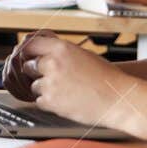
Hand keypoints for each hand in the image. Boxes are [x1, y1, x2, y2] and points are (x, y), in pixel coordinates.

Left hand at [13, 31, 133, 128]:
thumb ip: (61, 52)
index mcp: (61, 48)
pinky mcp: (51, 102)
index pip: (30, 45)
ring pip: (33, 86)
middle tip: (53, 78)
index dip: (28, 52)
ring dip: (44, 89)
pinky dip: (48, 102)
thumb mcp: (83, 54)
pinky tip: (65, 100)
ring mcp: (50, 83)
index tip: (29, 58)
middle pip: (28, 66)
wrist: (118, 99)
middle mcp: (53, 64)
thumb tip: (42, 52)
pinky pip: (39, 101)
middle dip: (36, 72)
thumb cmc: (106, 78)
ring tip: (65, 91)